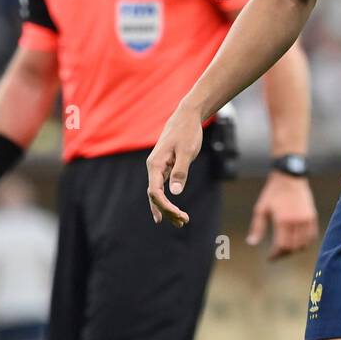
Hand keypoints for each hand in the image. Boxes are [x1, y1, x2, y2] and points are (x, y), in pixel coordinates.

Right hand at [146, 105, 203, 226]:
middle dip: (167, 210)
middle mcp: (153, 168)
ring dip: (168, 208)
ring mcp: (158, 168)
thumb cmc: (187, 132)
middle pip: (155, 196)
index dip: (164, 206)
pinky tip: (172, 210)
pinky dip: (168, 199)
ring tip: (180, 222)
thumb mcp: (187, 152)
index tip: (177, 214)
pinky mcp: (165, 167)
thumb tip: (175, 193)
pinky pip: (163, 187)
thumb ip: (181, 171)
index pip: (155, 192)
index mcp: (156, 165)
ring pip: (158, 193)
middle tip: (183, 222)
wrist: (186, 117)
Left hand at [247, 172, 318, 258]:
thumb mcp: (261, 209)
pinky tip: (298, 242)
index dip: (275, 255)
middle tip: (277, 254)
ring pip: (304, 244)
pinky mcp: (312, 216)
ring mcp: (306, 219)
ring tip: (286, 249)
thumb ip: (257, 227)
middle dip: (284, 254)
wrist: (290, 176)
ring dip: (295, 250)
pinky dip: (305, 242)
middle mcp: (297, 221)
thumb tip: (252, 243)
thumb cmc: (272, 192)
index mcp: (283, 220)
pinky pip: (312, 236)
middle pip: (293, 247)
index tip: (270, 258)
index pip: (282, 246)